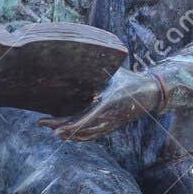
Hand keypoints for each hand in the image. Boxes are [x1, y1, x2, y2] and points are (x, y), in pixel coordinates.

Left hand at [39, 67, 160, 142]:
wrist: (151, 93)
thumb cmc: (130, 79)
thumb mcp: (113, 72)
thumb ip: (97, 70)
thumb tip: (78, 56)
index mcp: (106, 103)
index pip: (81, 119)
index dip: (63, 123)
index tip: (45, 120)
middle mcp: (107, 118)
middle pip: (78, 129)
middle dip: (58, 127)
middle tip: (41, 123)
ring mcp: (110, 125)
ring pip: (85, 136)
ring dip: (67, 134)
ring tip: (51, 129)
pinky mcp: (112, 127)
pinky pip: (93, 136)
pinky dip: (79, 136)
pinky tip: (68, 134)